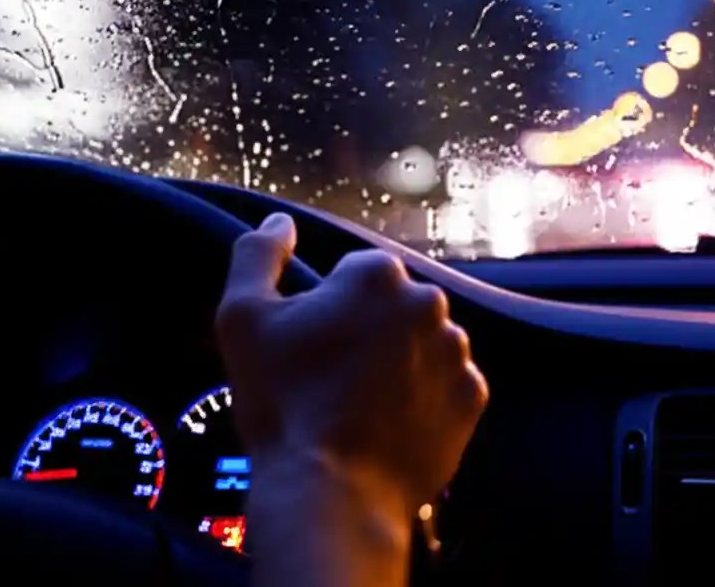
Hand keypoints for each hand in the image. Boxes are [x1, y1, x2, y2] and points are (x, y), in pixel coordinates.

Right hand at [216, 213, 487, 508]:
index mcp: (379, 275)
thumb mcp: (242, 319)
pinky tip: (389, 423)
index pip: (355, 276)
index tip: (312, 347)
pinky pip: (446, 386)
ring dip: (399, 363)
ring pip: (422, 345)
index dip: (328, 309)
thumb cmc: (282, 403)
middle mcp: (431, 304)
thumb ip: (257, 254)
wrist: (330, 492)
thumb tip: (279, 222)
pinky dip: (424, 399)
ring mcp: (457, 354)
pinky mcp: (472, 399)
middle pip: (393, 308)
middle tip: (332, 379)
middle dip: (369, 333)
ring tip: (360, 406)